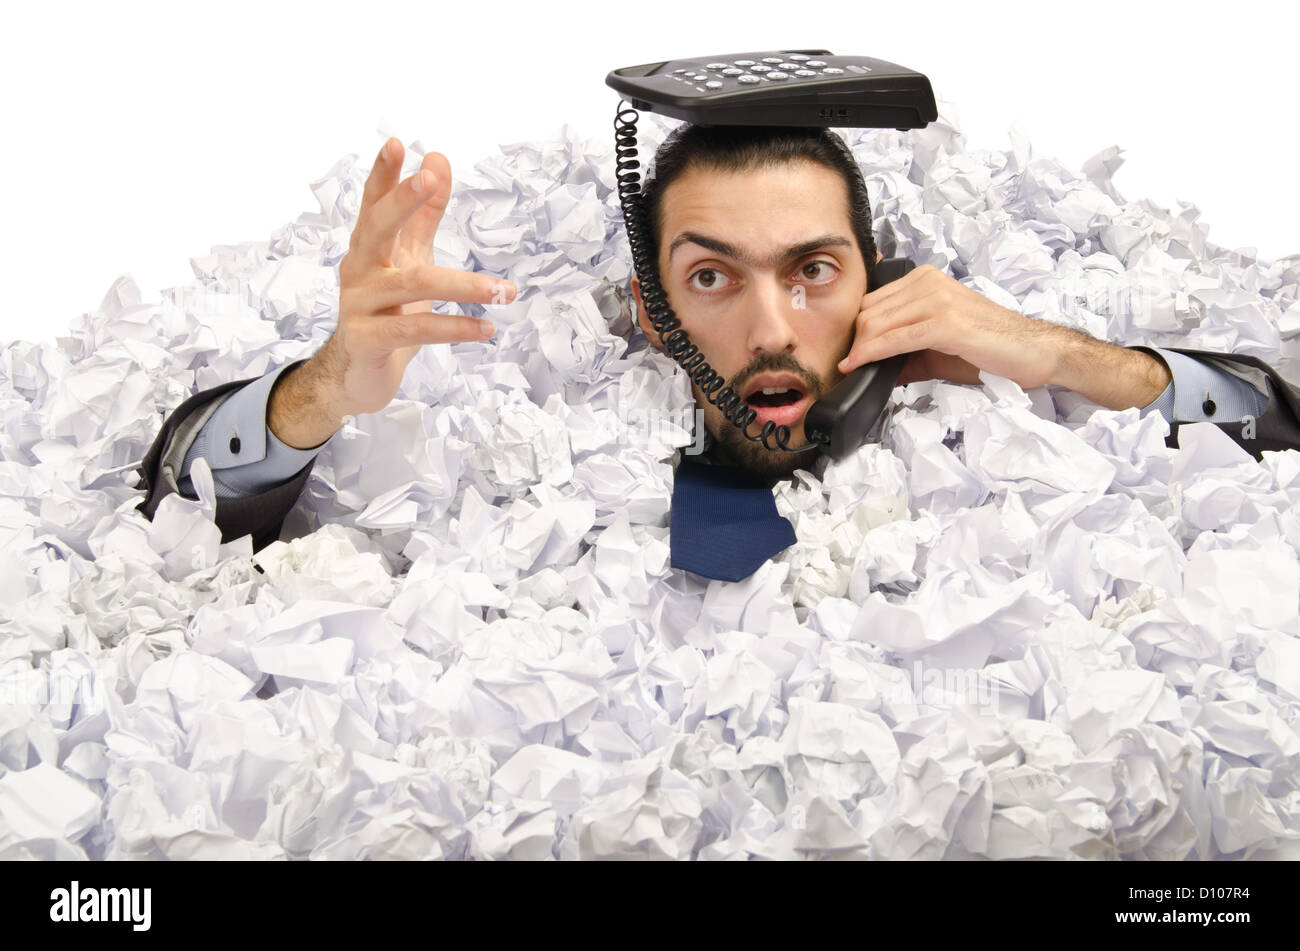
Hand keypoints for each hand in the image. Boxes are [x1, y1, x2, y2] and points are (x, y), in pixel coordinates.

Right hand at [321, 137, 515, 416]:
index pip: (374, 203)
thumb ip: (424, 214)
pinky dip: (455, 328)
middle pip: (377, 228)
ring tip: (506, 291)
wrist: (359, 374)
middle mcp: (358, 270)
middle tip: (428, 180)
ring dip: (465, 286)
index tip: (399, 143)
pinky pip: (416, 329)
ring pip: (413, 284)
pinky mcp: (368, 341)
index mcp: (368, 247)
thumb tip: (437, 160)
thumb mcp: (409, 258)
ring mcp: (358, 305)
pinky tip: (486, 327)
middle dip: (402, 202)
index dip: (383, 174)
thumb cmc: (389, 309)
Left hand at [838, 265, 1064, 390]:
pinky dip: (872, 354)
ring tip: (851, 368)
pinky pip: (895, 338)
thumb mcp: (937, 348)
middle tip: (845, 364)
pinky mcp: (946, 322)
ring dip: (859, 349)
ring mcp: (938, 299)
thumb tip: (869, 368)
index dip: (855, 329)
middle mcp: (929, 282)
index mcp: (925, 280)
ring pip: (877, 322)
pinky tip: (860, 366)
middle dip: (853, 340)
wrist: (1033, 354)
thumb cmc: (989, 351)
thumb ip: (903, 351)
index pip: (871, 300)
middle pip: (868, 310)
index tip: (846, 352)